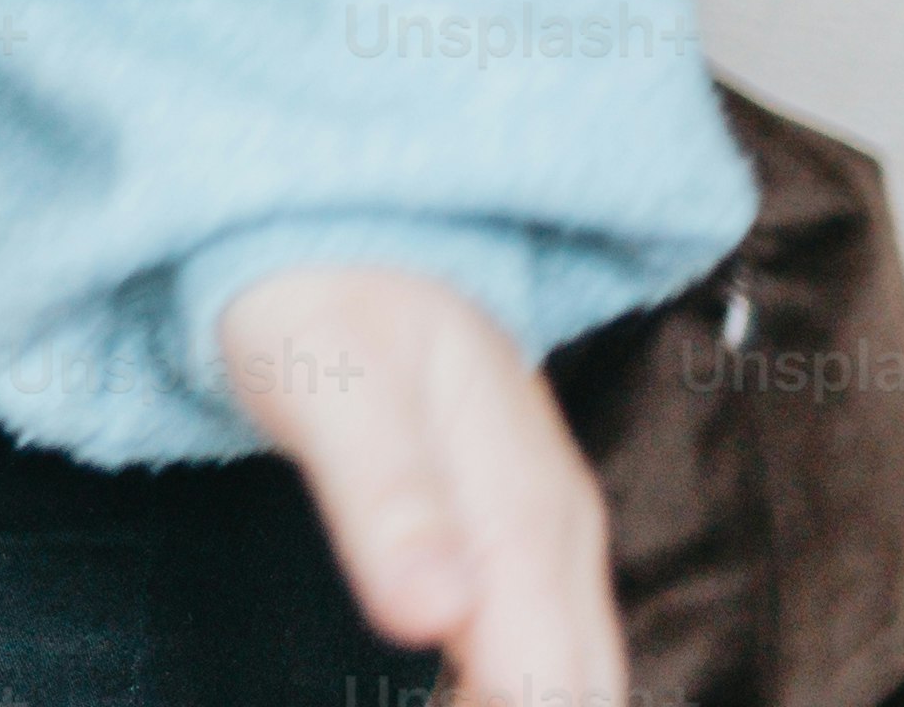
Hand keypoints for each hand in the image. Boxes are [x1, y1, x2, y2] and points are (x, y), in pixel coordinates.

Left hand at [219, 262, 622, 706]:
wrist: (346, 242)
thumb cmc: (327, 307)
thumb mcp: (332, 381)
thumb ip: (386, 494)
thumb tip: (434, 615)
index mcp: (528, 511)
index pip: (555, 686)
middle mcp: (560, 540)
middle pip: (576, 694)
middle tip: (425, 700)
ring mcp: (549, 545)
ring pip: (569, 678)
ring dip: (504, 699)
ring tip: (425, 697)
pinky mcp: (522, 550)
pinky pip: (539, 653)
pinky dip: (498, 691)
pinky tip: (443, 694)